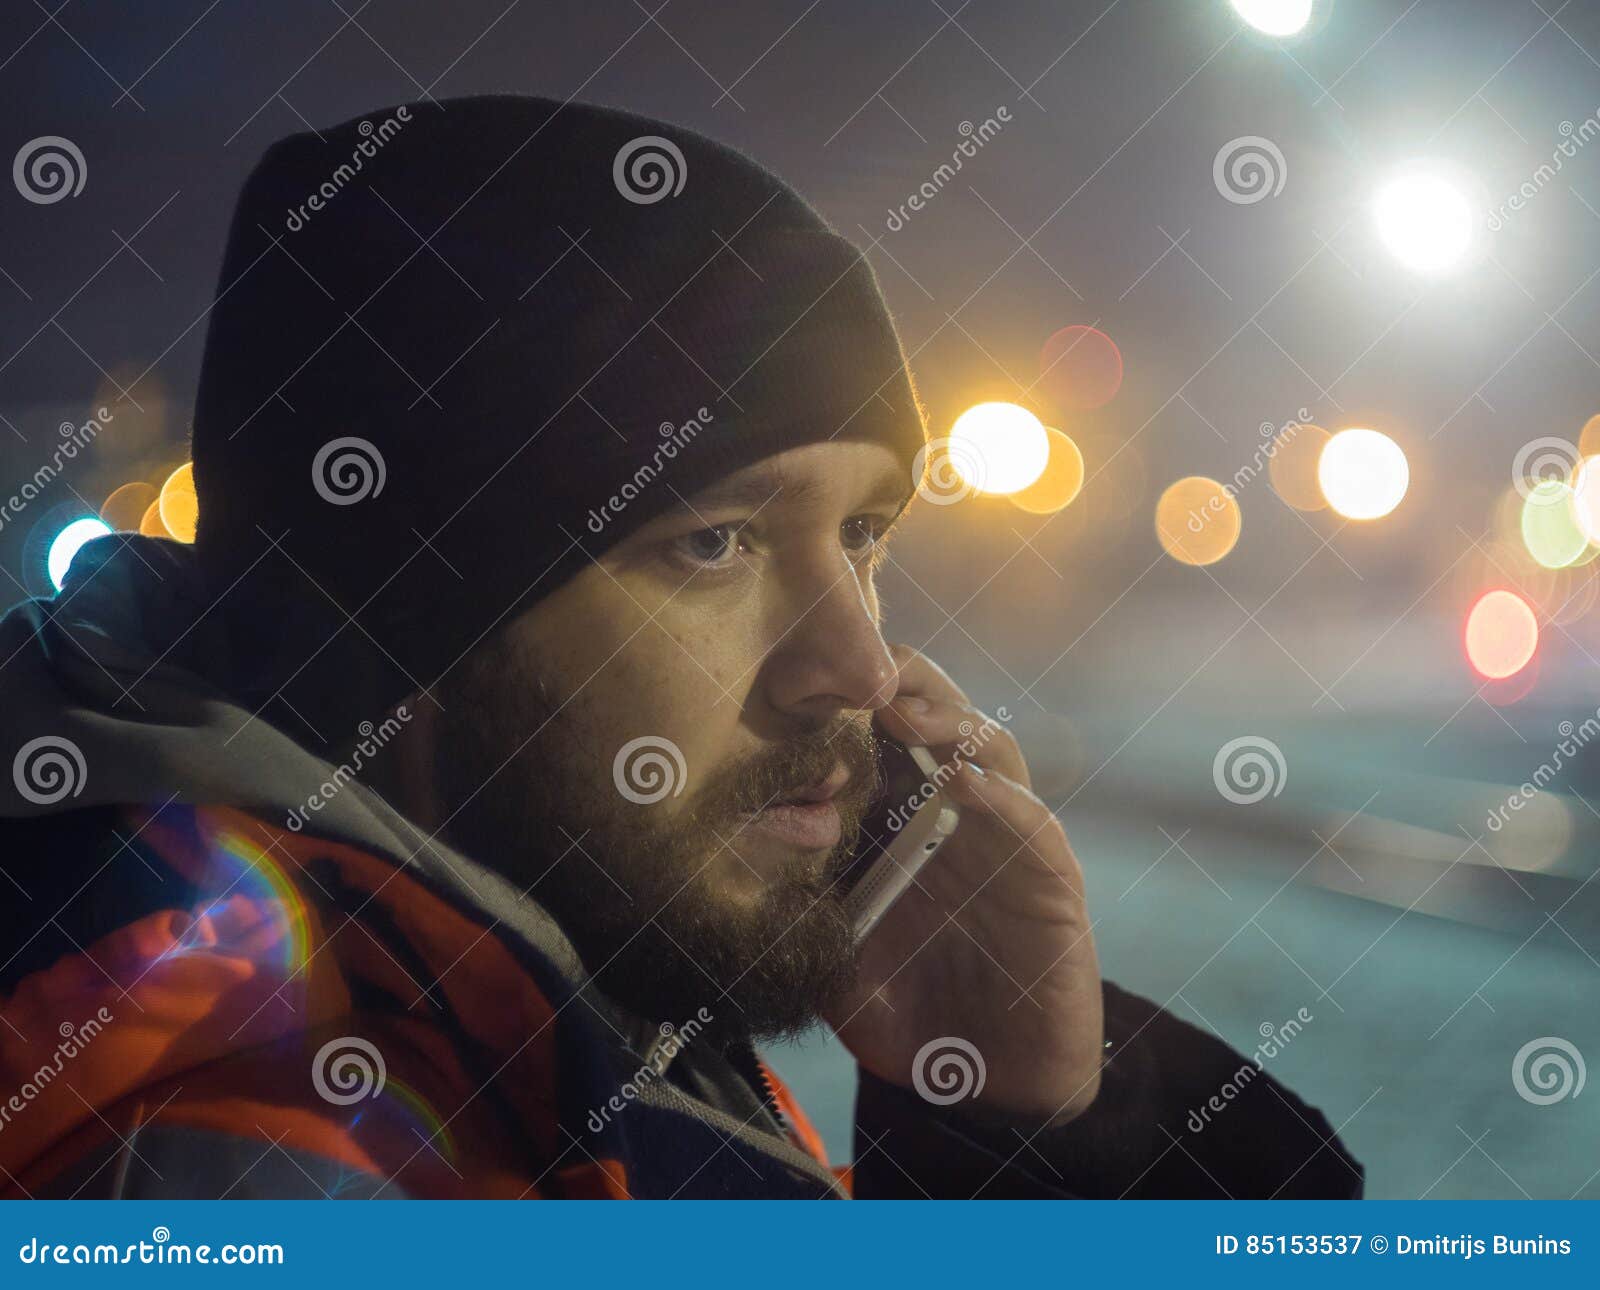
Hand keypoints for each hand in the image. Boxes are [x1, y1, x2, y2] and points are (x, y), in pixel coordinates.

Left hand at [824, 644, 1104, 1123]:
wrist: (992, 1089)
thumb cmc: (910, 1017)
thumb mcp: (831, 963)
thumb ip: (796, 918)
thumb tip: (720, 881)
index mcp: (899, 824)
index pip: (876, 738)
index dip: (845, 701)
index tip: (795, 674)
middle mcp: (953, 815)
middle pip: (934, 719)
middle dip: (900, 684)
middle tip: (854, 663)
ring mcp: (1004, 836)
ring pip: (986, 749)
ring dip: (948, 721)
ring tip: (902, 710)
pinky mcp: (1048, 873)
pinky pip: (1028, 821)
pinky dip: (998, 796)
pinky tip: (962, 783)